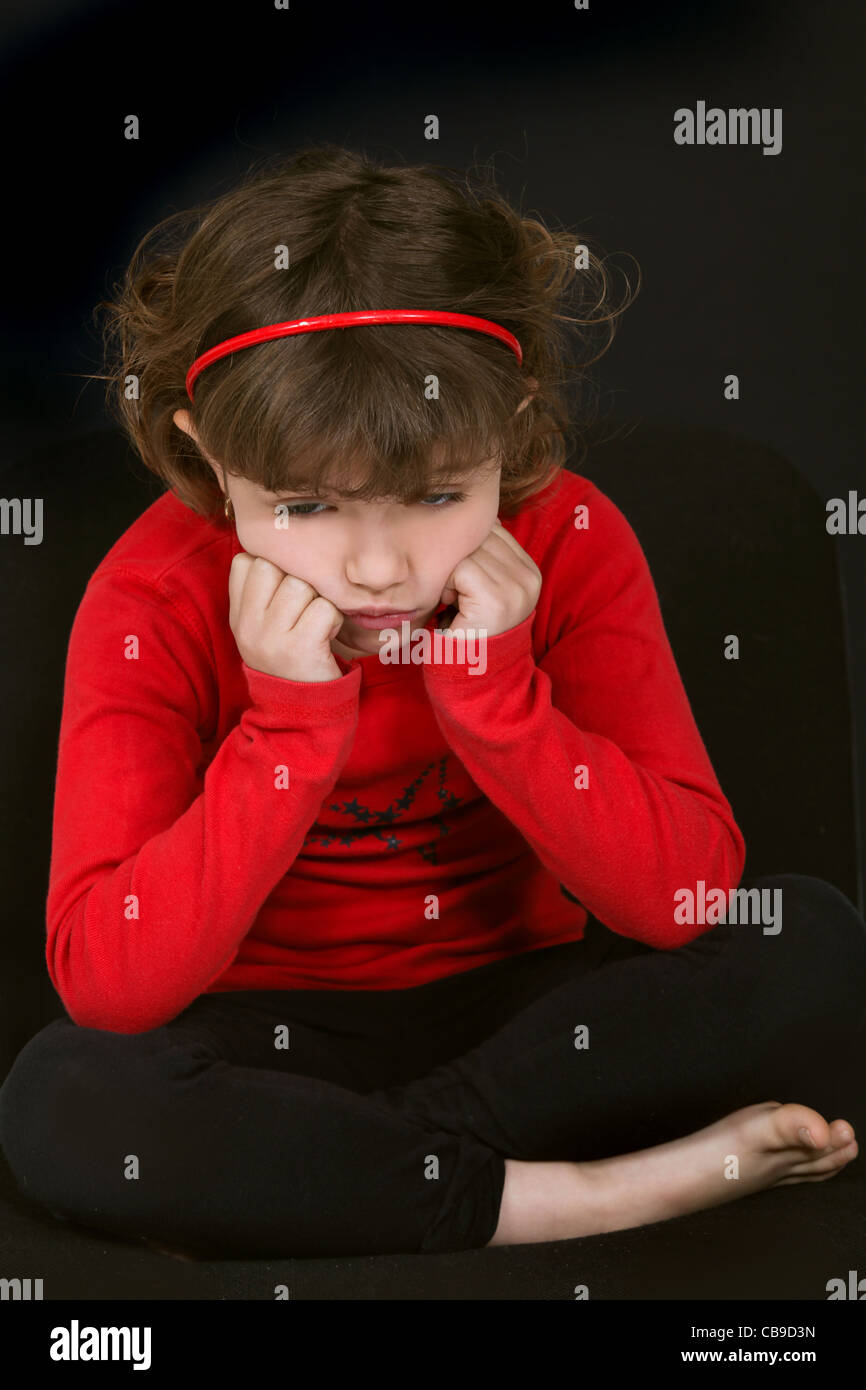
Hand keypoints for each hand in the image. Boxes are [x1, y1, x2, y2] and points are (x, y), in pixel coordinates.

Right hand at [228, 552, 343, 682]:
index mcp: (238, 616)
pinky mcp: (301, 648)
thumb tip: (281, 542)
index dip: (273, 569)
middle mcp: (248, 626)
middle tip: (304, 609)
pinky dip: (333, 619)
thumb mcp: (262, 628)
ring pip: (301, 584)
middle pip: (273, 567)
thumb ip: (262, 591)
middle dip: (297, 581)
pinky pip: (324, 608)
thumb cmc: (290, 660)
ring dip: (318, 600)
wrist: (299, 715)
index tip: (283, 594)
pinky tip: (327, 636)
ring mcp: (272, 638)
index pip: (246, 562)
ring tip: (316, 623)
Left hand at [439, 519, 541, 638]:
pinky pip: (461, 569)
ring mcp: (517, 588)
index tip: (463, 583)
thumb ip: (484, 556)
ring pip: (468, 552)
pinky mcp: (497, 599)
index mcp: (530, 572)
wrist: (474, 676)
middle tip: (455, 594)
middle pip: (479, 538)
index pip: (492, 531)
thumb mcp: (483, 588)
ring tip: (455, 602)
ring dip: (449, 576)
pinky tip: (452, 607)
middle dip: (458, 562)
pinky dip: (447, 586)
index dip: (468, 551)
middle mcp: (529, 578)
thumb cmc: (469, 630)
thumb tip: (466, 516)